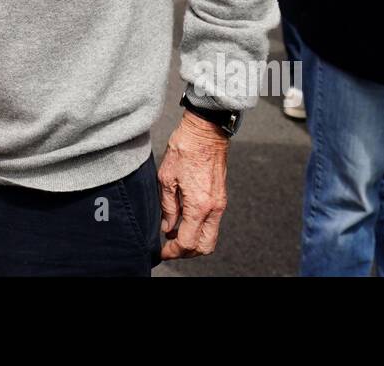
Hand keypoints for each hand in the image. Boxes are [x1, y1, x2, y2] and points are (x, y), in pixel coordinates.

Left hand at [158, 110, 229, 258]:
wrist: (206, 130)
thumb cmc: (185, 148)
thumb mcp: (166, 177)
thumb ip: (167, 206)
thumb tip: (167, 226)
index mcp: (199, 206)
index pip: (187, 242)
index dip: (173, 251)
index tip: (162, 251)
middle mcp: (214, 208)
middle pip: (205, 246)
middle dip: (187, 252)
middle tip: (170, 247)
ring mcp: (220, 203)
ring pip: (211, 236)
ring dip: (194, 240)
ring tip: (174, 232)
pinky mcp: (221, 196)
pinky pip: (212, 222)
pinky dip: (199, 227)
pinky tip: (184, 219)